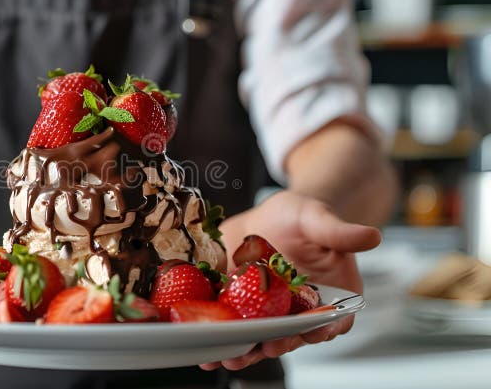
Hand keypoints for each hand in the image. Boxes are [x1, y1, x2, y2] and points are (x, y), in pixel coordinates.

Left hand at [199, 190, 380, 370]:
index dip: (323, 329)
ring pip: (258, 338)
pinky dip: (218, 337)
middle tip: (264, 348)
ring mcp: (268, 315)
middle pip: (292, 336)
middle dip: (277, 345)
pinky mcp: (240, 310)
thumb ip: (340, 232)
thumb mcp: (318, 219)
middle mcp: (299, 313)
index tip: (312, 332)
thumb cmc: (301, 218)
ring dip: (244, 351)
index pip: (334, 320)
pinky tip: (202, 344)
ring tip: (226, 358)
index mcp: (329, 297)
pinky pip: (231, 327)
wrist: (267, 218)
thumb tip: (373, 235)